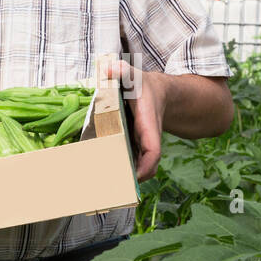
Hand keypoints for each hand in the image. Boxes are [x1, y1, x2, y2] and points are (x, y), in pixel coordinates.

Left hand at [104, 59, 167, 181]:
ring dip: (124, 181)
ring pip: (139, 169)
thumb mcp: (133, 75)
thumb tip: (110, 67)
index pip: (153, 149)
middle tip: (110, 193)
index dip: (147, 165)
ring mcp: (143, 147)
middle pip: (145, 167)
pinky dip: (120, 174)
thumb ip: (122, 70)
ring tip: (101, 192)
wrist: (160, 94)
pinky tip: (100, 181)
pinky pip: (132, 165)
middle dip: (130, 181)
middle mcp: (148, 140)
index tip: (135, 177)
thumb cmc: (144, 86)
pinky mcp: (137, 150)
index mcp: (149, 125)